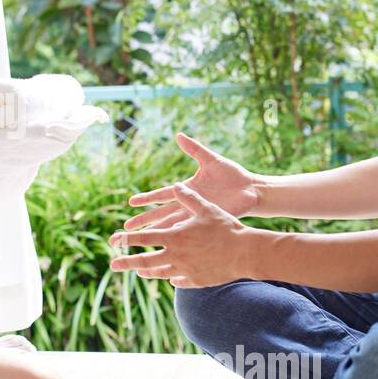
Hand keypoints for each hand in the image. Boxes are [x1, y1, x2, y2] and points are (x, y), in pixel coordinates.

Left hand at [108, 183, 254, 287]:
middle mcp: (176, 256)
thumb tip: (176, 186)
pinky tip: (170, 278)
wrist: (245, 253)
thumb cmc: (226, 228)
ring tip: (138, 272)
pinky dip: (172, 278)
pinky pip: (180, 280)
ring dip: (147, 271)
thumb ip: (189, 198)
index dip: (127, 239)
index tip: (114, 240)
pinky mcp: (196, 280)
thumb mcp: (207, 209)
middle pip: (145, 261)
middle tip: (113, 265)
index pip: (144, 239)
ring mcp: (185, 270)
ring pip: (160, 272)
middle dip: (126, 263)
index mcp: (175, 237)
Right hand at [122, 132, 261, 232]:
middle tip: (126, 228)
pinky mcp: (207, 220)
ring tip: (142, 240)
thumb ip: (194, 149)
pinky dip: (178, 236)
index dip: (146, 199)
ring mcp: (197, 214)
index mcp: (186, 189)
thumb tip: (178, 135)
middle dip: (144, 221)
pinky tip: (167, 243)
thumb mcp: (211, 160)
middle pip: (161, 213)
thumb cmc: (232, 174)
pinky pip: (189, 230)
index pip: (162, 195)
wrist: (251, 189)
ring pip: (172, 225)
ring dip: (157, 232)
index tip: (131, 202)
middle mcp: (188, 203)